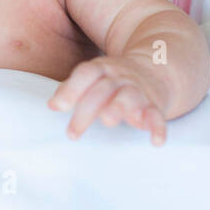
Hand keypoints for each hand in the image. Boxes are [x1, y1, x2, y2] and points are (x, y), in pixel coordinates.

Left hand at [48, 55, 167, 142]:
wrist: (159, 69)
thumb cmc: (115, 80)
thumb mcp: (94, 78)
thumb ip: (72, 89)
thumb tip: (50, 105)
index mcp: (103, 70)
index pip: (87, 73)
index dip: (71, 89)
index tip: (56, 107)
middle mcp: (120, 78)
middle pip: (103, 89)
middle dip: (87, 110)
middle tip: (72, 134)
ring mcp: (139, 91)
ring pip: (129, 97)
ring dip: (118, 108)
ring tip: (108, 121)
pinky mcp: (155, 107)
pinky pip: (157, 116)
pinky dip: (157, 128)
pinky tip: (155, 141)